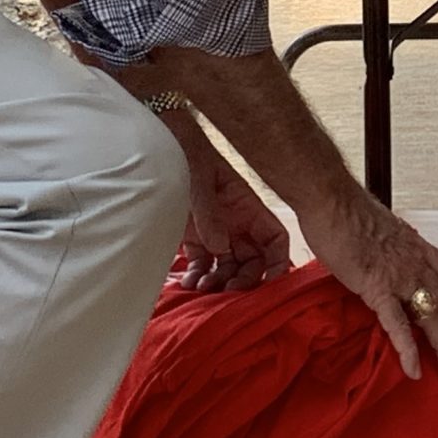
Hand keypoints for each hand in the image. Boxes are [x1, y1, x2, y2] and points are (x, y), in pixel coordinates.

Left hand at [174, 141, 292, 291]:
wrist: (160, 145)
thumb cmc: (186, 155)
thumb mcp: (198, 179)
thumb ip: (208, 212)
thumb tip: (219, 247)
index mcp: (248, 206)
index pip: (275, 239)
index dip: (278, 263)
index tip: (270, 283)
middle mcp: (236, 223)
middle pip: (253, 260)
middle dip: (245, 279)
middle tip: (228, 291)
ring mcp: (215, 231)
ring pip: (227, 267)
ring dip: (219, 282)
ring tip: (202, 288)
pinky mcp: (193, 238)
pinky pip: (202, 264)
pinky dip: (198, 277)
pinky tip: (188, 284)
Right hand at [300, 186, 437, 376]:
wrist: (331, 200)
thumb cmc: (347, 209)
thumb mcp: (380, 227)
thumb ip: (389, 245)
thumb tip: (384, 253)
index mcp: (415, 245)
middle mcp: (415, 261)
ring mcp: (399, 276)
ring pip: (429, 316)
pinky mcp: (377, 288)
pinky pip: (397, 325)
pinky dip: (407, 349)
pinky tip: (413, 367)